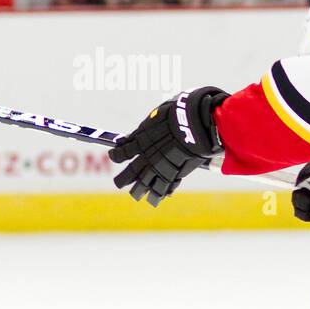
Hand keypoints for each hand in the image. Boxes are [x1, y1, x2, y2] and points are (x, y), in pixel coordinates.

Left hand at [109, 87, 226, 205]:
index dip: (117, 155)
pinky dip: (161, 192)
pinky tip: (158, 198)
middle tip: (119, 184)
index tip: (115, 156)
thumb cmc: (180, 110)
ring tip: (137, 196)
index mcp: (141, 138)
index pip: (123, 151)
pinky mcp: (174, 172)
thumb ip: (155, 121)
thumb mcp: (162, 111)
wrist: (194, 122)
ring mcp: (160, 166)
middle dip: (124, 179)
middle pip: (131, 171)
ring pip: (145, 183)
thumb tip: (155, 119)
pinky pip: (165, 186)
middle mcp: (147, 155)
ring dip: (139, 190)